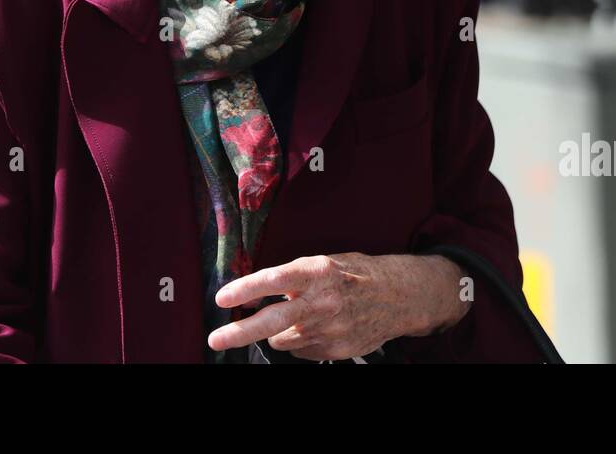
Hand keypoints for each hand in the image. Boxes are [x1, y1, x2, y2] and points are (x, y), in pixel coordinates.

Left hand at [207, 251, 469, 360]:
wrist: (399, 296)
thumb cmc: (356, 274)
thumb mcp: (325, 263)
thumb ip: (294, 278)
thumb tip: (257, 296)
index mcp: (317, 272)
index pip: (274, 280)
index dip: (246, 289)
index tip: (221, 298)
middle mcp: (322, 301)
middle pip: (271, 321)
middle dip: (238, 332)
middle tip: (215, 339)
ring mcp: (330, 329)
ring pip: (283, 339)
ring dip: (280, 331)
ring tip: (300, 316)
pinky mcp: (336, 349)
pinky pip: (302, 351)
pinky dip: (300, 341)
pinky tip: (318, 327)